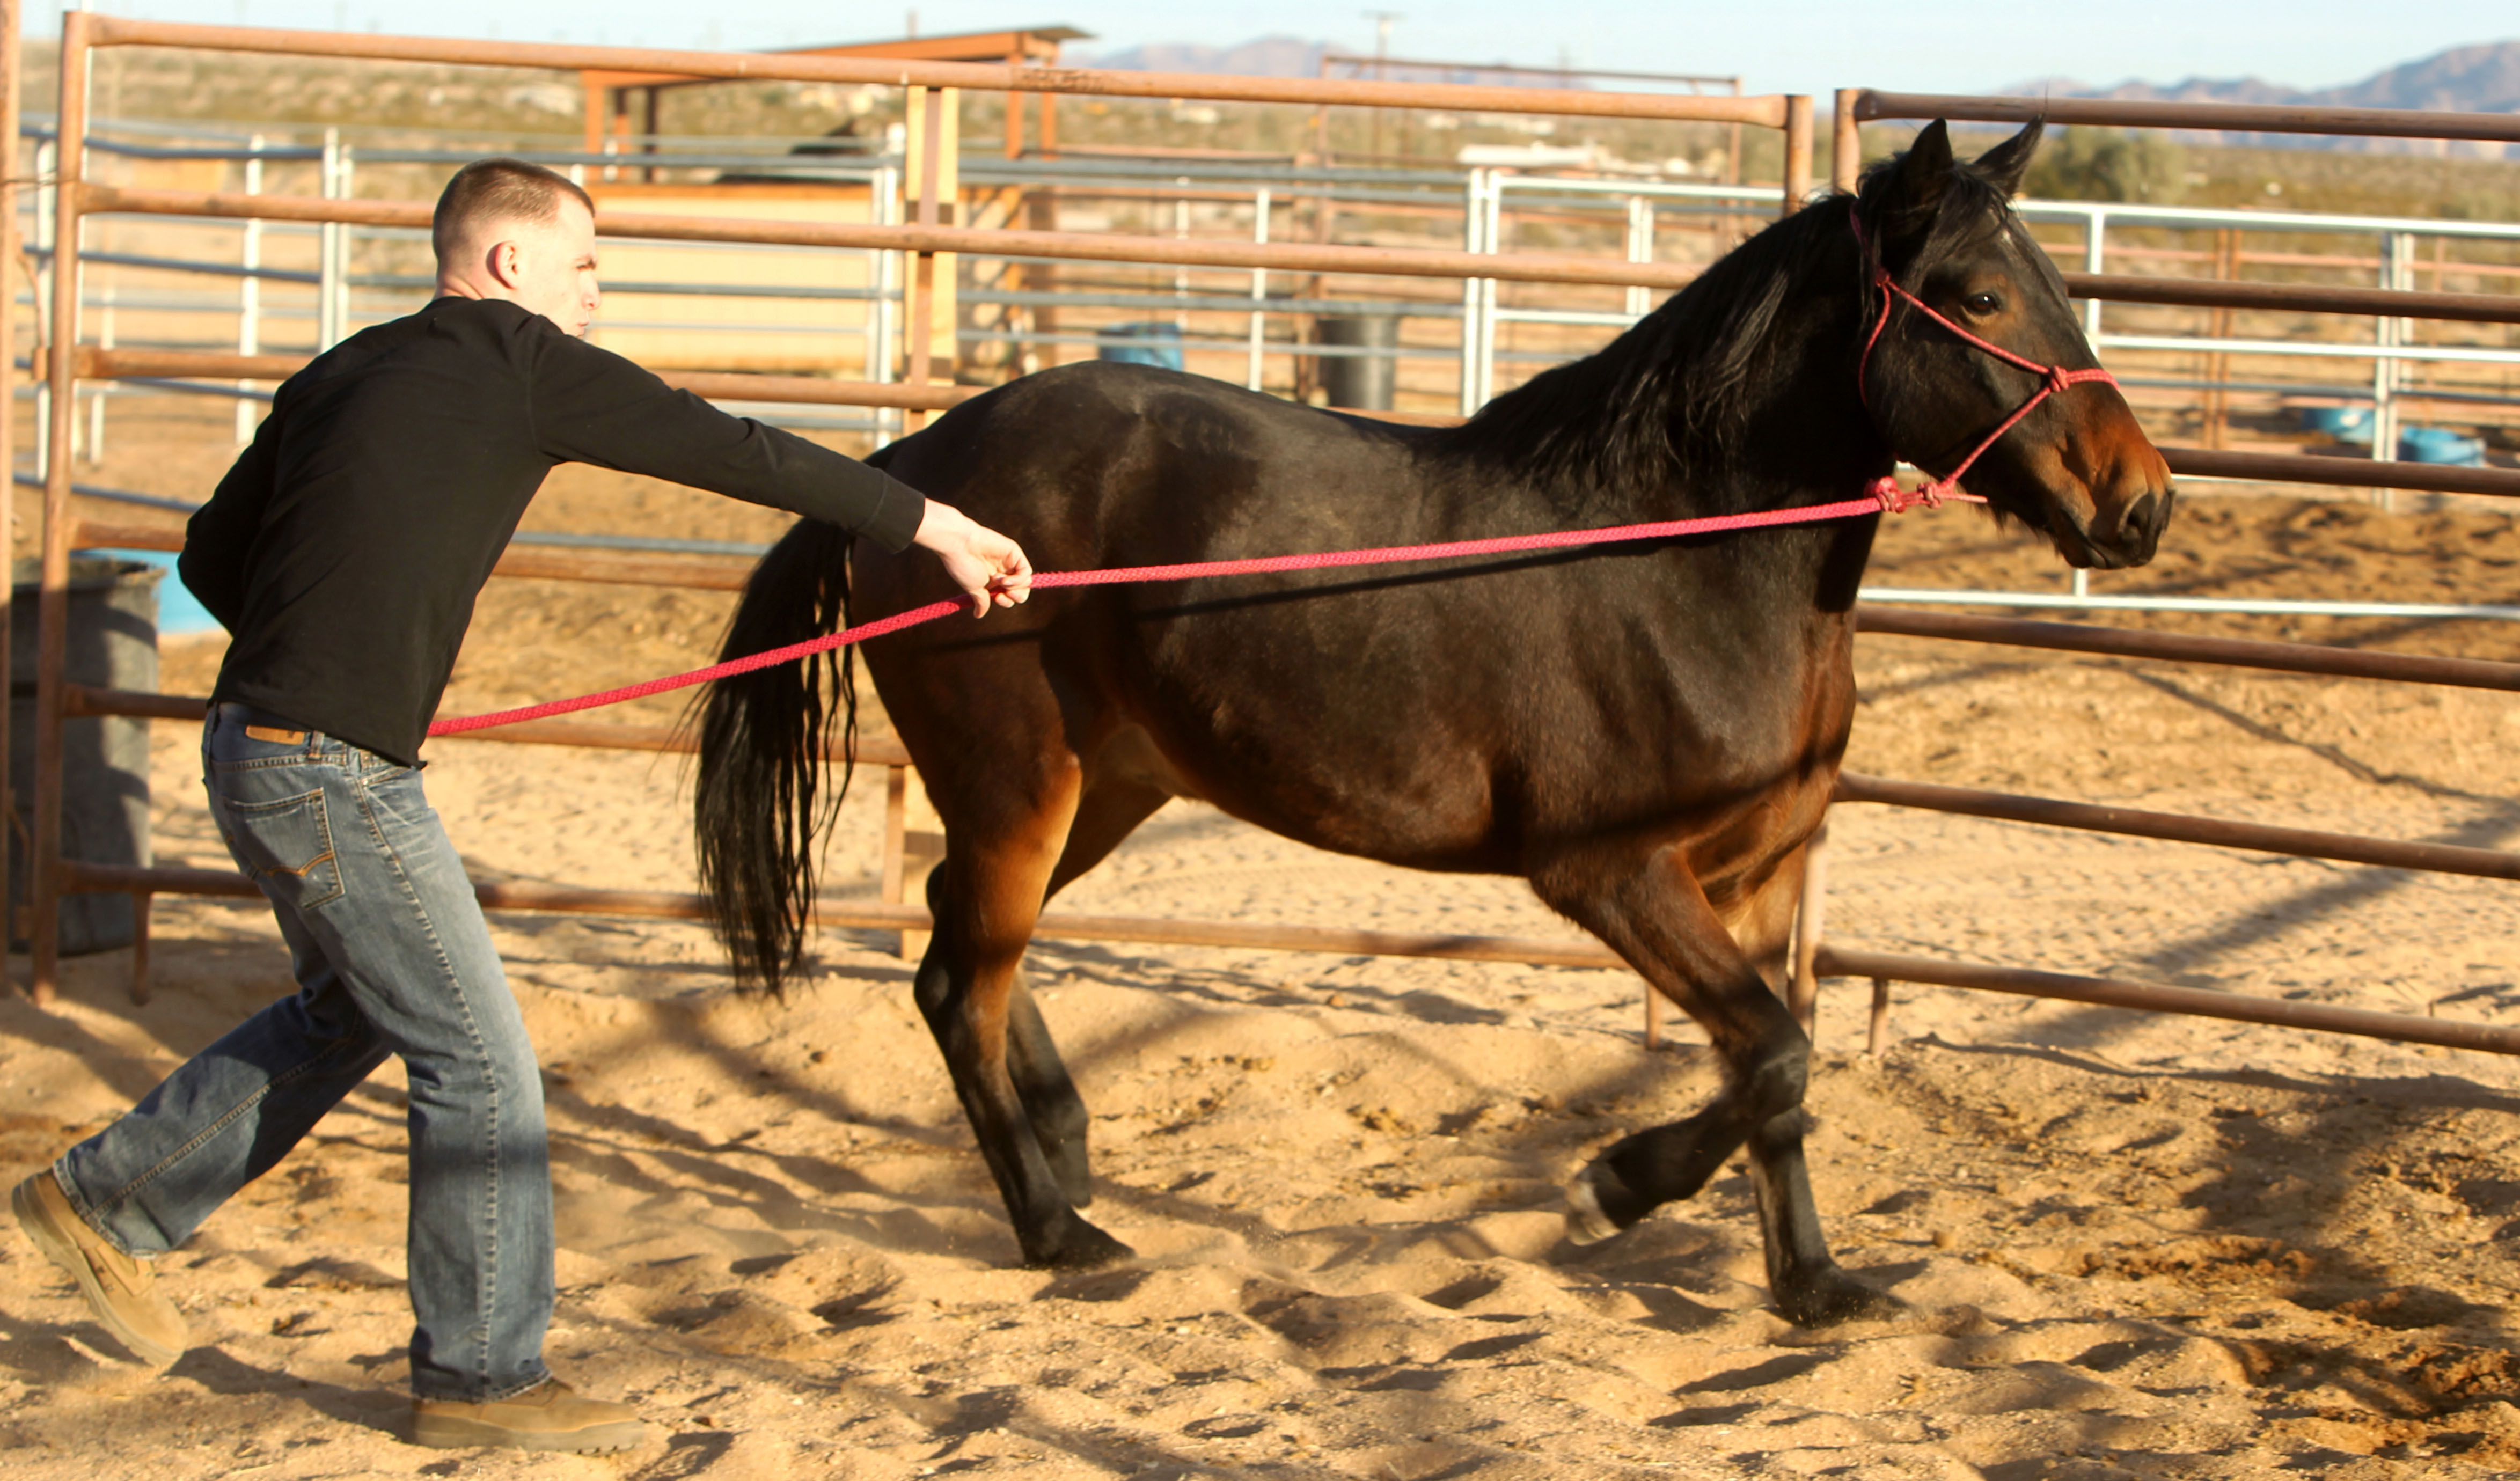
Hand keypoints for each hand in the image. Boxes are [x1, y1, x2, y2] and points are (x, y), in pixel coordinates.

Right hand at [912, 500, 1033, 617]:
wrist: (959, 545)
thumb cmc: (964, 566)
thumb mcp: (974, 588)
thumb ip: (982, 601)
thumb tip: (978, 615)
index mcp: (993, 580)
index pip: (1010, 596)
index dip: (1007, 601)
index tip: (996, 598)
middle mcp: (1003, 571)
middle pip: (1022, 590)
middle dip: (1016, 597)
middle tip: (1003, 594)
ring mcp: (1010, 562)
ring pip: (1027, 582)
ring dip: (1015, 587)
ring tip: (1000, 581)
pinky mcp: (1014, 553)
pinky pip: (1026, 571)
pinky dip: (1017, 580)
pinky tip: (1004, 578)